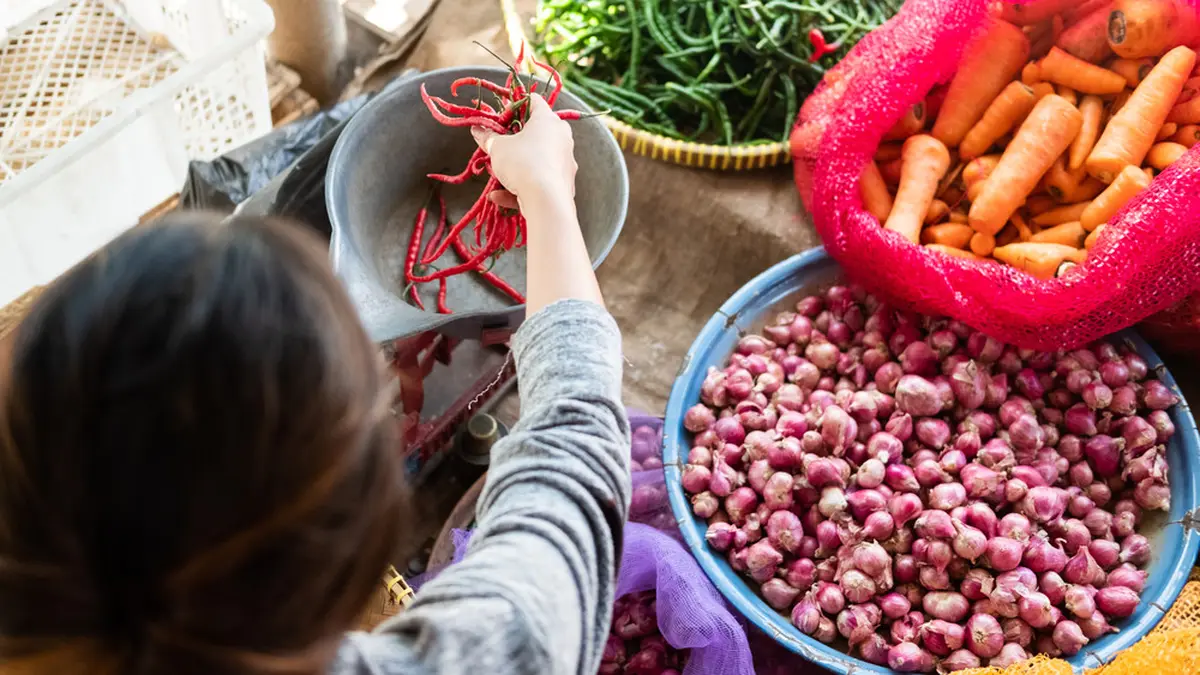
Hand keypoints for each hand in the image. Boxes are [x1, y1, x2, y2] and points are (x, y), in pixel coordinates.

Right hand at [470, 94, 576, 210]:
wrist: (546, 201)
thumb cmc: (522, 163)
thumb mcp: (497, 148)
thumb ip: (487, 137)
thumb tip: (477, 129)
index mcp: (548, 120)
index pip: (533, 100)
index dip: (514, 105)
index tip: (500, 118)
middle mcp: (562, 137)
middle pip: (536, 132)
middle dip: (514, 140)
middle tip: (498, 146)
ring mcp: (566, 161)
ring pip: (537, 159)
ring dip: (516, 166)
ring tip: (497, 175)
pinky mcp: (565, 183)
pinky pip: (540, 180)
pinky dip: (521, 186)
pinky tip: (499, 196)